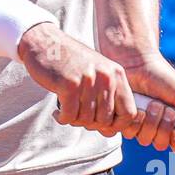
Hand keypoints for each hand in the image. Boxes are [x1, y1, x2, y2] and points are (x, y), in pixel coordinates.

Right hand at [17, 23, 146, 137]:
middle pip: (105, 120)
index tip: (101, 125)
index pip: (129, 113)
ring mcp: (88, 80)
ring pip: (86, 119)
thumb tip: (110, 132)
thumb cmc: (69, 62)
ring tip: (66, 110)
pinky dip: (62, 118)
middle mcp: (106, 77)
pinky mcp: (69, 84)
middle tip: (77, 116)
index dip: (116, 126)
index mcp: (116, 74)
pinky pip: (69, 116)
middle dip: (90, 124)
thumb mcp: (96, 74)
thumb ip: (106, 99)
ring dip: (74, 120)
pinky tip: (57, 112)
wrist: (44, 42)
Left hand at [99, 48, 174, 152]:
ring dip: (149, 120)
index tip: (173, 114)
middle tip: (160, 104)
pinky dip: (135, 118)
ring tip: (150, 102)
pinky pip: (128, 132)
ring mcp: (137, 125)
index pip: (174, 145)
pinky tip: (137, 104)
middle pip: (159, 144)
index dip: (174, 132)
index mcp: (170, 124)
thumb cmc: (162, 77)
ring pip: (144, 139)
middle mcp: (154, 127)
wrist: (137, 62)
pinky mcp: (121, 121)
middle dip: (162, 124)